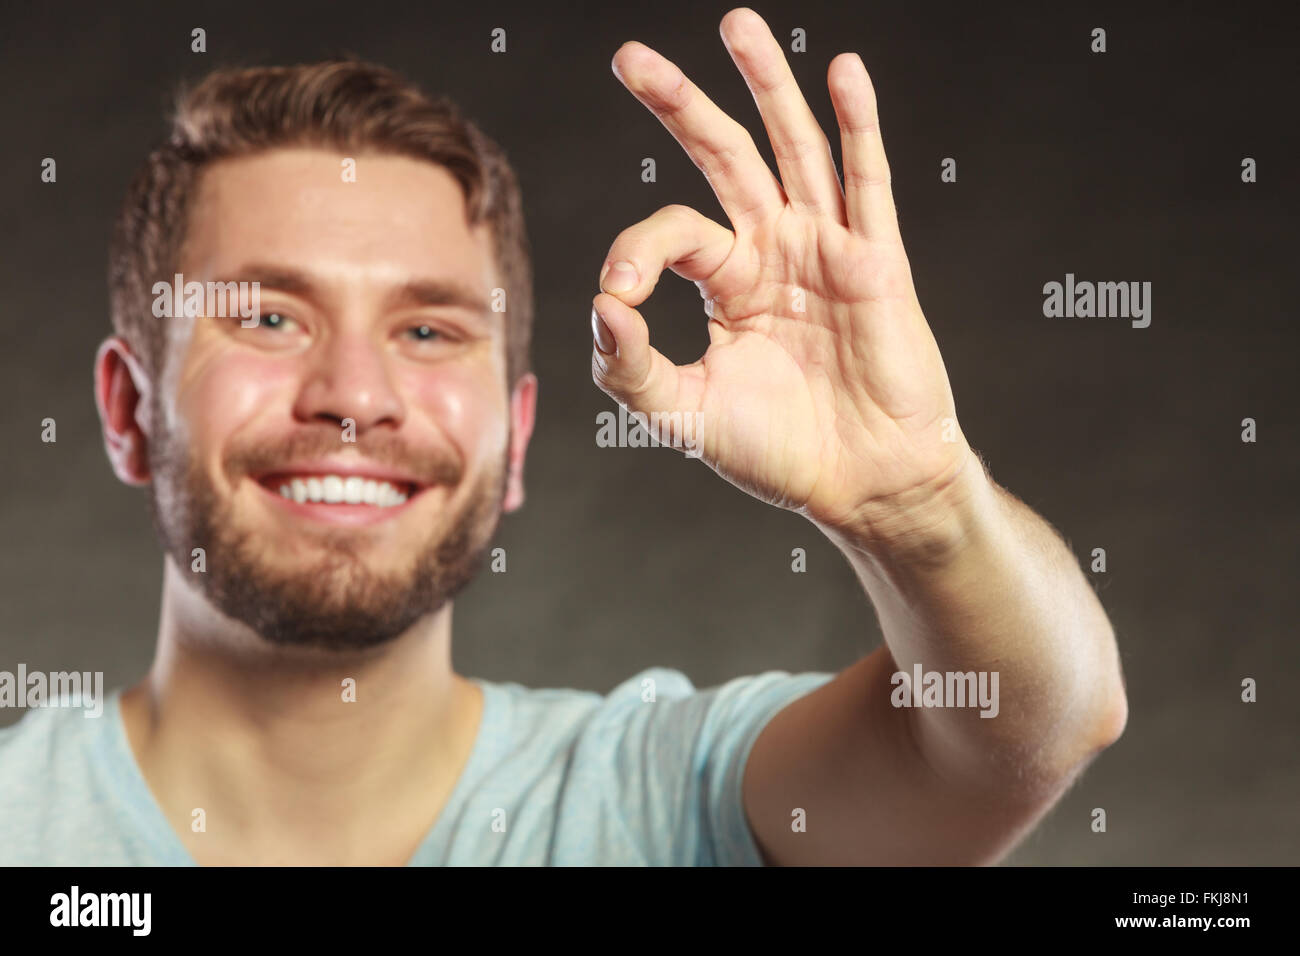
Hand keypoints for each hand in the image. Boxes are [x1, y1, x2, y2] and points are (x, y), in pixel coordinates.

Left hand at [592, 8, 974, 546]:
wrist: (862, 485)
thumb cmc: (778, 452)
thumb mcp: (684, 414)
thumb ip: (630, 368)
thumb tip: (600, 306)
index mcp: (728, 281)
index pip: (671, 232)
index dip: (635, 252)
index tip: (619, 298)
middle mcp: (775, 251)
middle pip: (725, 158)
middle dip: (679, 105)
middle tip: (630, 56)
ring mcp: (827, 248)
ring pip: (794, 149)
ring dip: (768, 86)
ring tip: (737, 25)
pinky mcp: (877, 262)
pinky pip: (868, 182)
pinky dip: (857, 126)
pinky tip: (841, 71)